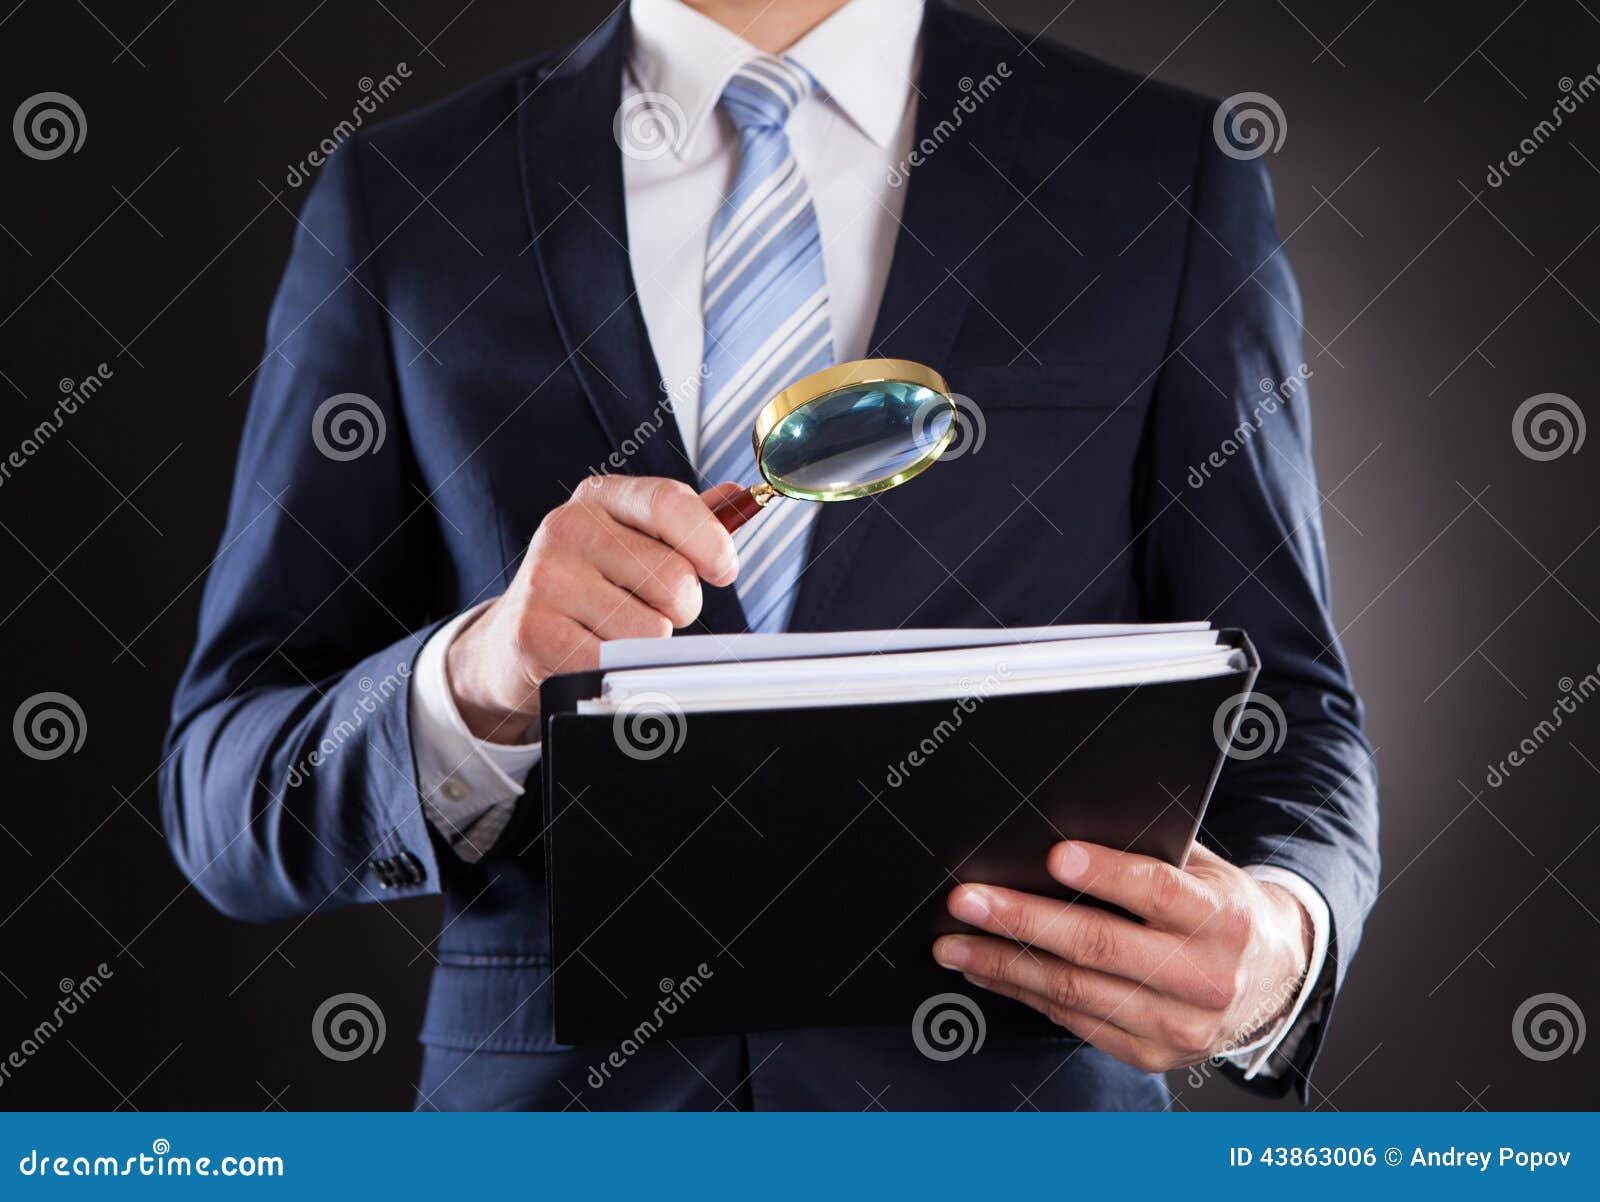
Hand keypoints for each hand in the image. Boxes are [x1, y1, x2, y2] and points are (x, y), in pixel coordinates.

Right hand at [446, 475, 742, 742]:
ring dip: (647, 644)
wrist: (511, 640)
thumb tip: (738, 498)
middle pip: (673, 579)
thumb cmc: (590, 588)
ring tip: (614, 632)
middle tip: (646, 609)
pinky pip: (617, 662)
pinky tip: (591, 653)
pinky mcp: (535, 632)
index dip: (710, 541)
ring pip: (652, 629)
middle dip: (678, 608)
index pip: (669, 503)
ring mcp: (546, 579)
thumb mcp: (632, 541)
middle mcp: (567, 528)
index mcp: (599, 497)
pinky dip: (617, 669)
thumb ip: (686, 522)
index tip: (724, 570)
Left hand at [932, 841, 1311, 1071]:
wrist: (1270, 979)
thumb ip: (1148, 853)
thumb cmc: (1217, 909)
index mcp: (1222, 918)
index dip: (1106, 873)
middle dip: (1023, 920)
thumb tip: (1062, 827)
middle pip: (1100, 946)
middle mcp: (1205, 977)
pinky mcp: (1151, 1053)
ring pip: (1074, 991)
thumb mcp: (1202, 870)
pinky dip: (1023, 993)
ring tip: (955, 943)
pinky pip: (1072, 1020)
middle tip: (967, 901)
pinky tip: (988, 971)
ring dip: (1003, 964)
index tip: (1054, 856)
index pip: (1158, 890)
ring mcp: (1178, 1024)